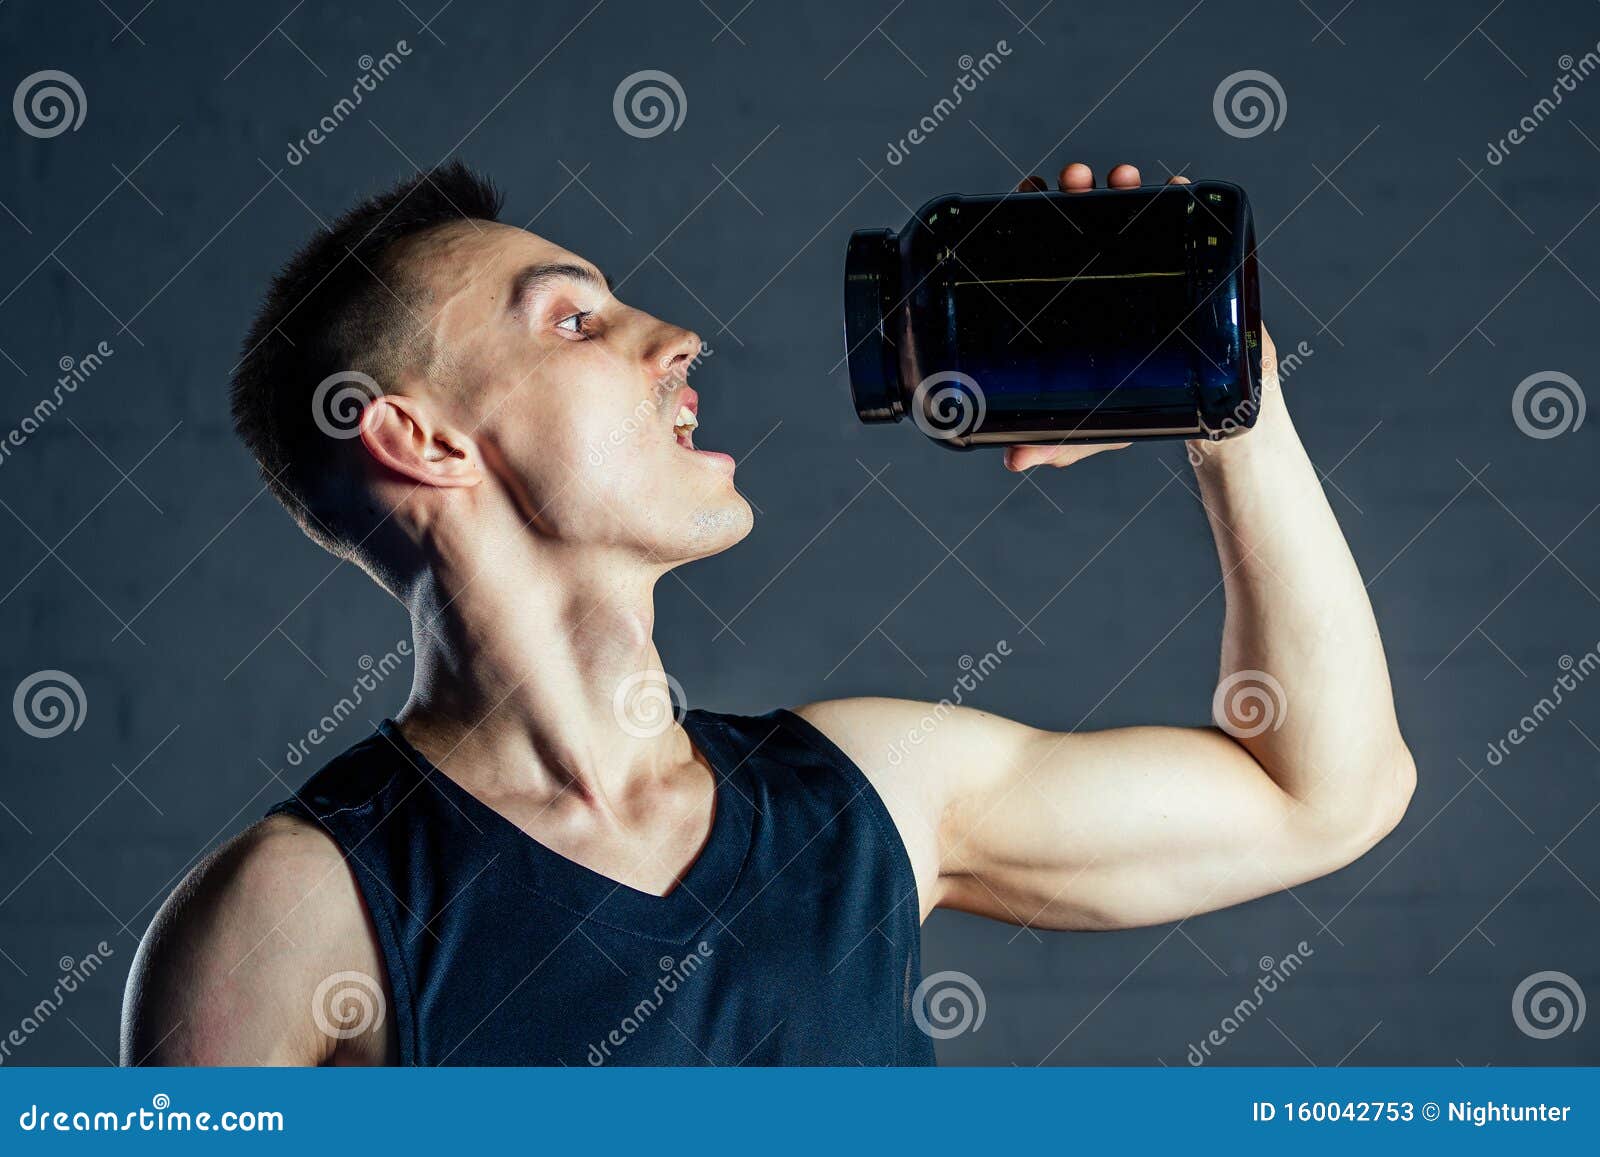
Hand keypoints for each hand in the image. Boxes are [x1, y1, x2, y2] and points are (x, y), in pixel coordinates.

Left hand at [1002, 162, 1192, 472]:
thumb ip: (1055, 443)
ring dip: (1126, 187)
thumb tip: (1012, 461)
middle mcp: (1113, 274)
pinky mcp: (1199, 274)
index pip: (1048, 241)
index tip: (1027, 189)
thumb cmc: (1142, 415)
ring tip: (1122, 178)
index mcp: (1076, 295)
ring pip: (1136, 214)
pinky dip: (1182, 201)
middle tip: (1074, 181)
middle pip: (1088, 217)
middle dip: (1079, 190)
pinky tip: (1176, 186)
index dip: (1033, 210)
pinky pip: (1189, 228)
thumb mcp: (1094, 429)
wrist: (1216, 426)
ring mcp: (1157, 269)